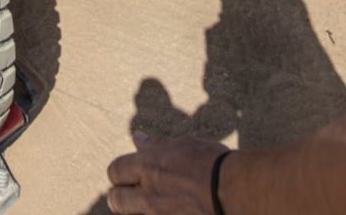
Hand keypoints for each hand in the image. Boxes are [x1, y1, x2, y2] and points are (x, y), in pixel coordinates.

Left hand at [107, 134, 227, 213]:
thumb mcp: (182, 145)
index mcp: (147, 165)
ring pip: (130, 214)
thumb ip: (156, 146)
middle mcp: (147, 192)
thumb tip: (138, 138)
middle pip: (115, 199)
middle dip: (120, 196)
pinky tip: (168, 211)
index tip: (128, 174)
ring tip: (153, 205)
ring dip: (136, 210)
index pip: (115, 170)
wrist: (231, 191)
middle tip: (131, 195)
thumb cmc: (211, 162)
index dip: (119, 173)